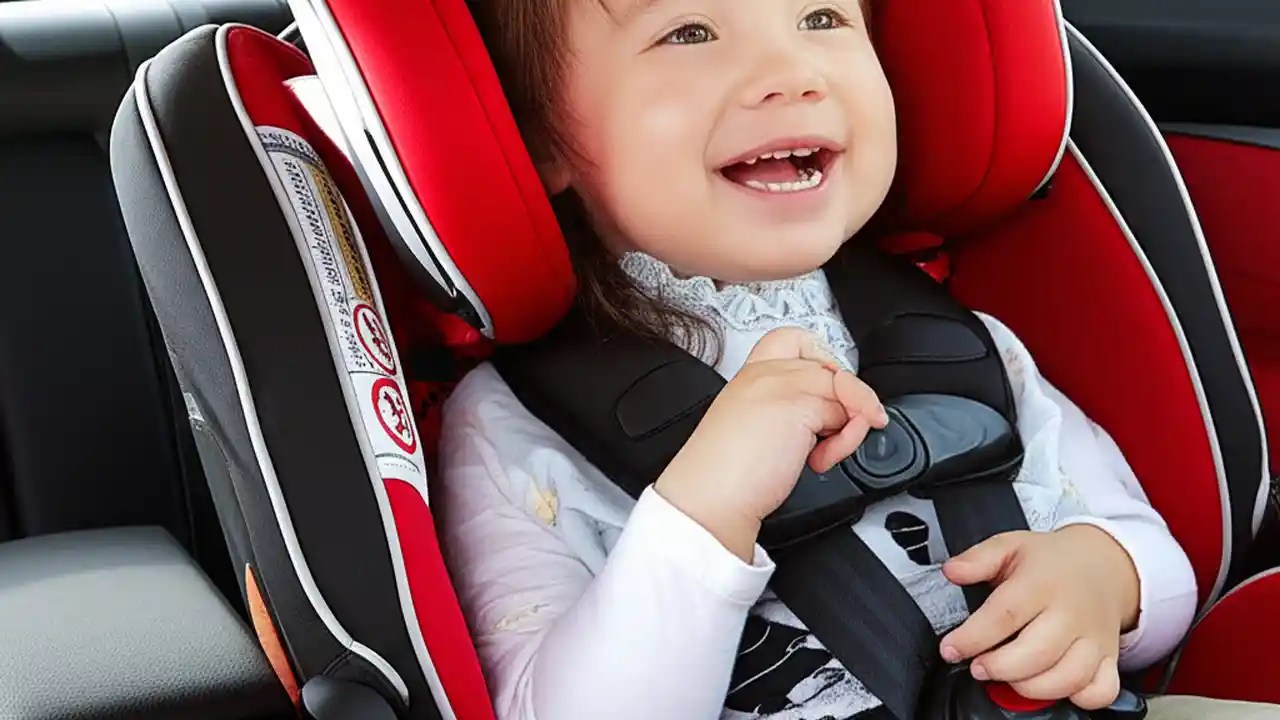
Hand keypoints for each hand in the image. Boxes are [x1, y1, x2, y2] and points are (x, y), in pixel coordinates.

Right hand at [654, 327, 887, 560]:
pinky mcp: (799, 404)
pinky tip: (815, 460)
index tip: (822, 397)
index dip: (821, 363)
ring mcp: (781, 384)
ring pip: (845, 390)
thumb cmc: (727, 476)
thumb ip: (794, 407)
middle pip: (830, 368)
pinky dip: (844, 442)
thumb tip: (837, 411)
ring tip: (819, 454)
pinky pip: (848, 413)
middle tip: (827, 435)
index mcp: (750, 375)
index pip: (796, 341)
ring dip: (847, 428)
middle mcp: (766, 373)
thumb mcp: (762, 427)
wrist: (711, 497)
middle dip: (843, 404)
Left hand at [938, 526, 1141, 709]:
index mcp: (1042, 582)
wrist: (1103, 563)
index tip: (951, 649)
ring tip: (1009, 676)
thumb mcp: (1010, 546)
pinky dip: (1078, 697)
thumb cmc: (1052, 561)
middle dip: (999, 667)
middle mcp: (1071, 613)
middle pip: (1036, 653)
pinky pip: (1100, 691)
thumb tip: (951, 571)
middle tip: (979, 666)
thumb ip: (977, 559)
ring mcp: (1093, 638)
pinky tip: (1052, 685)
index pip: (1004, 615)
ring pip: (1067, 678)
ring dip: (1031, 687)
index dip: (972, 638)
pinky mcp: (1109, 658)